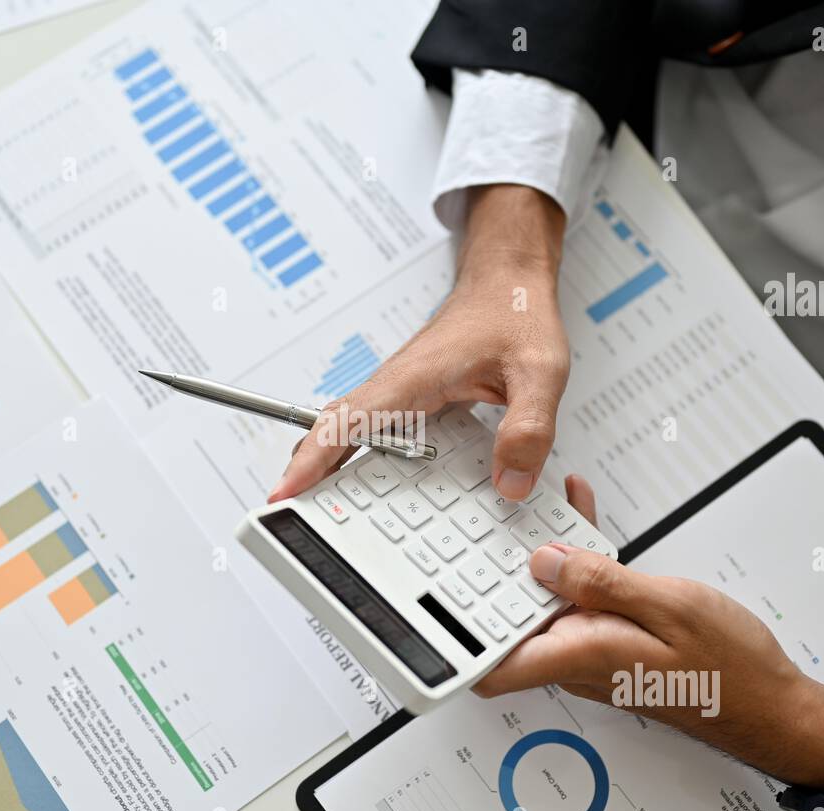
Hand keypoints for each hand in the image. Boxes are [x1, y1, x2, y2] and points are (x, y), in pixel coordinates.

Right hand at [268, 185, 569, 502]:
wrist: (508, 280)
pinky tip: (358, 481)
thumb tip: (511, 482)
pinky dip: (351, 454)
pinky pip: (370, 429)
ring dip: (324, 464)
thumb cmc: (515, 311)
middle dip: (304, 471)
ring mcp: (399, 390)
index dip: (312, 461)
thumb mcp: (539, 371)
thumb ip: (529, 429)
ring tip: (311, 509)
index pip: (347, 423)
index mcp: (414, 378)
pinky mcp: (409, 396)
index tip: (284, 492)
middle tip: (285, 516)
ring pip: (346, 429)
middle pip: (331, 430)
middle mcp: (396, 384)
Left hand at [476, 475, 823, 810]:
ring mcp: (593, 651)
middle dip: (498, 570)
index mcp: (582, 656)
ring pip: (546, 602)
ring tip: (539, 506)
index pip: (492, 669)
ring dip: (541, 557)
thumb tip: (545, 562)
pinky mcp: (610, 640)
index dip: (455, 642)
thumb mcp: (670, 608)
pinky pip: (578, 599)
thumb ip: (603, 582)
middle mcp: (578, 660)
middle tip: (489, 521)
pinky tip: (580, 525)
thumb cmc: (732, 669)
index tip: (435, 599)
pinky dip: (577, 563)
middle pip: (514, 620)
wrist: (771, 702)